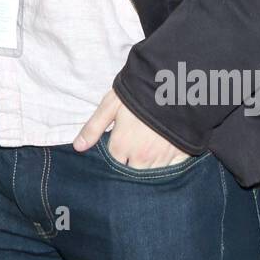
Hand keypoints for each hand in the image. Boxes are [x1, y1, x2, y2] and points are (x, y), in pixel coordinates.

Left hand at [73, 87, 190, 166]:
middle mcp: (141, 157)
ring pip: (151, 174)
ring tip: (148, 151)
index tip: (117, 148)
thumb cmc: (140, 92)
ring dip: (147, 166)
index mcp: (122, 145)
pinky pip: (172, 170)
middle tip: (132, 151)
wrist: (176, 84)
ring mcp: (162, 158)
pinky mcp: (182, 155)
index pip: (113, 165)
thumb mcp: (111, 104)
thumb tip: (78, 147)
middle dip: (130, 166)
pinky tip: (166, 153)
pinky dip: (168, 165)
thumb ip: (93, 127)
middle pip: (131, 174)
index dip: (114, 157)